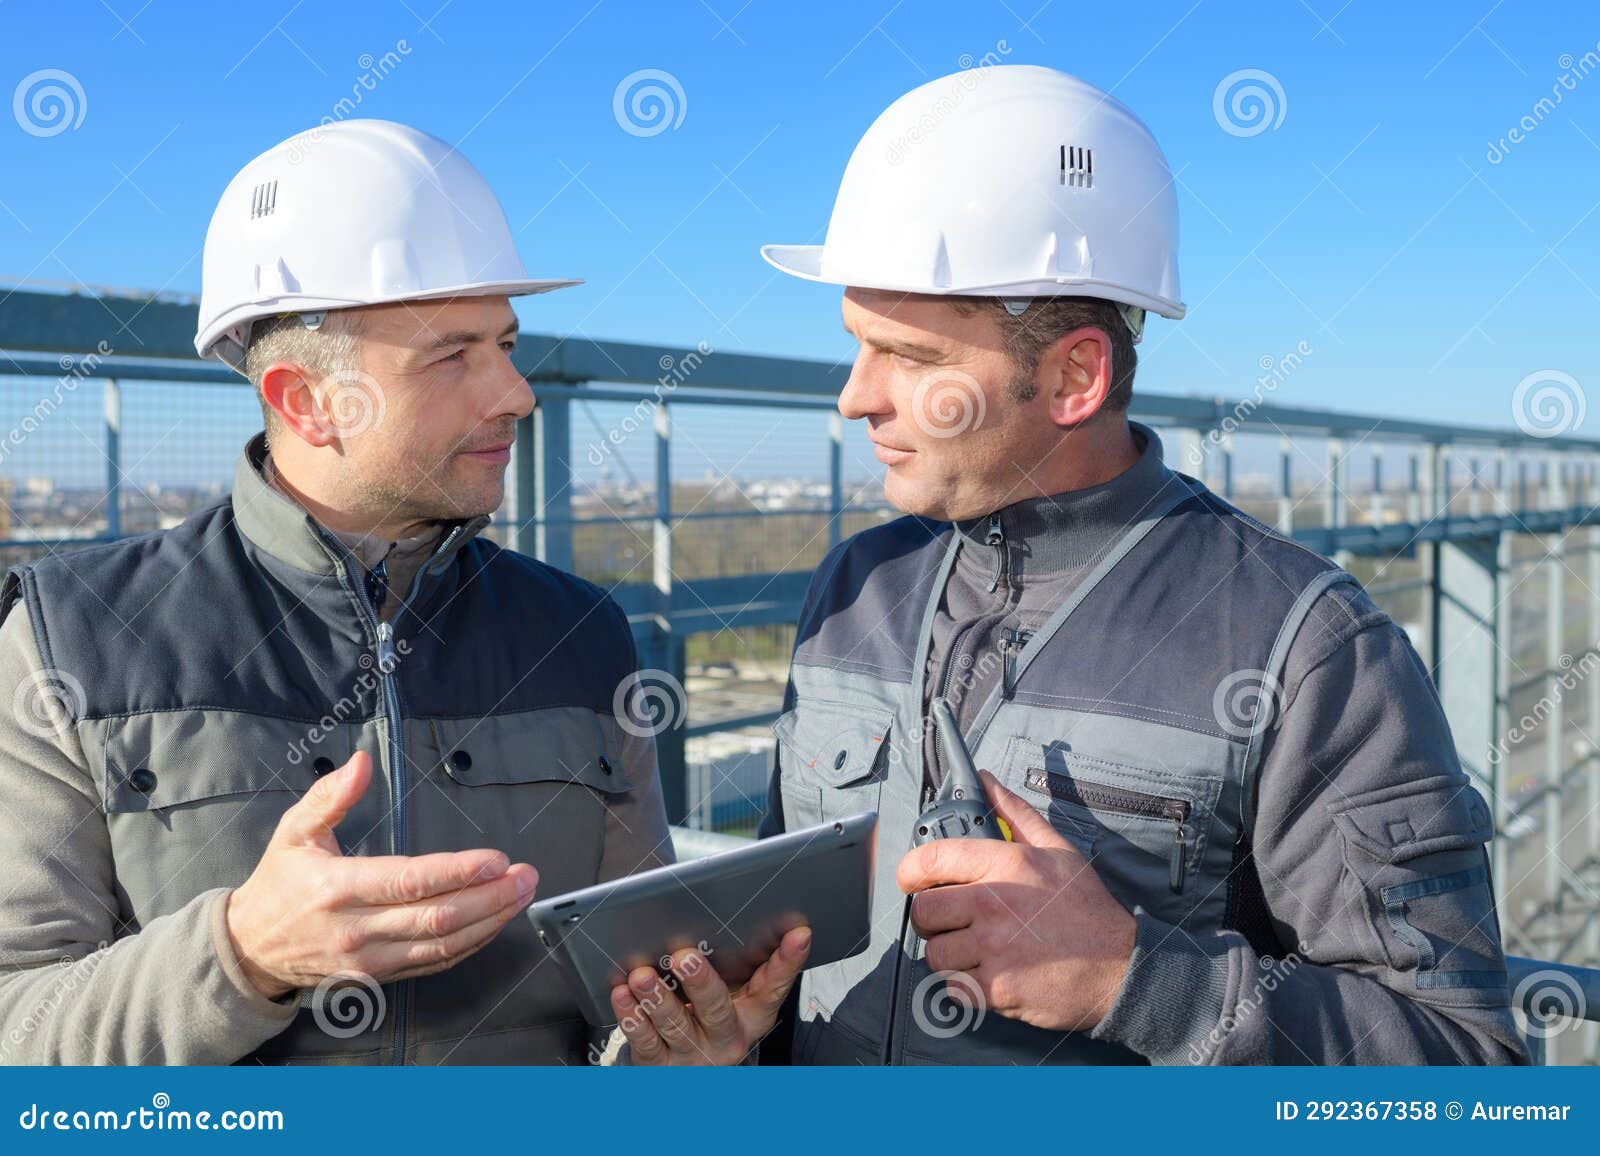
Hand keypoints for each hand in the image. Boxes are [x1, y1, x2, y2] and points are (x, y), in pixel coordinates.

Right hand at [224, 751, 538, 998]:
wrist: (250, 948)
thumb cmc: (279, 884)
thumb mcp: (294, 830)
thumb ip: (330, 795)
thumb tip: (361, 762)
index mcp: (339, 888)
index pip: (409, 882)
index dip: (457, 872)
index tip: (495, 859)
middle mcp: (357, 930)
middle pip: (437, 918)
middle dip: (491, 897)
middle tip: (526, 876)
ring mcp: (370, 961)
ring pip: (442, 946)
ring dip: (490, 921)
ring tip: (521, 895)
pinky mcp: (380, 978)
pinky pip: (434, 964)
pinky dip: (470, 944)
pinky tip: (494, 922)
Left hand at [610, 928, 811, 1064]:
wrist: (688, 1074)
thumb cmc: (711, 1019)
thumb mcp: (737, 997)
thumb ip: (747, 964)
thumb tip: (771, 917)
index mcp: (752, 1016)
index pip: (773, 987)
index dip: (788, 961)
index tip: (799, 933)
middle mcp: (726, 1037)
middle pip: (717, 1010)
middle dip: (702, 982)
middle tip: (686, 956)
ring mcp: (692, 1054)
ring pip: (675, 1026)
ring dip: (657, 999)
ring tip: (642, 976)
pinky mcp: (659, 1065)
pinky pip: (645, 1043)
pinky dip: (632, 1018)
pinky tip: (623, 995)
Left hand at [896, 770, 1135, 1031]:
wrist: (1121, 968)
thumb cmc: (1088, 910)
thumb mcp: (1057, 850)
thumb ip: (1015, 814)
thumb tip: (986, 780)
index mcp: (1006, 865)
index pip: (931, 859)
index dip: (909, 871)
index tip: (910, 879)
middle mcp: (994, 904)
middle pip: (923, 911)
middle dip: (930, 918)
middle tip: (948, 921)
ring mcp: (993, 950)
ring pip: (934, 953)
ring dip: (948, 954)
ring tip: (973, 950)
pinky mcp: (997, 989)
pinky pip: (952, 987)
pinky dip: (963, 985)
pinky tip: (986, 974)